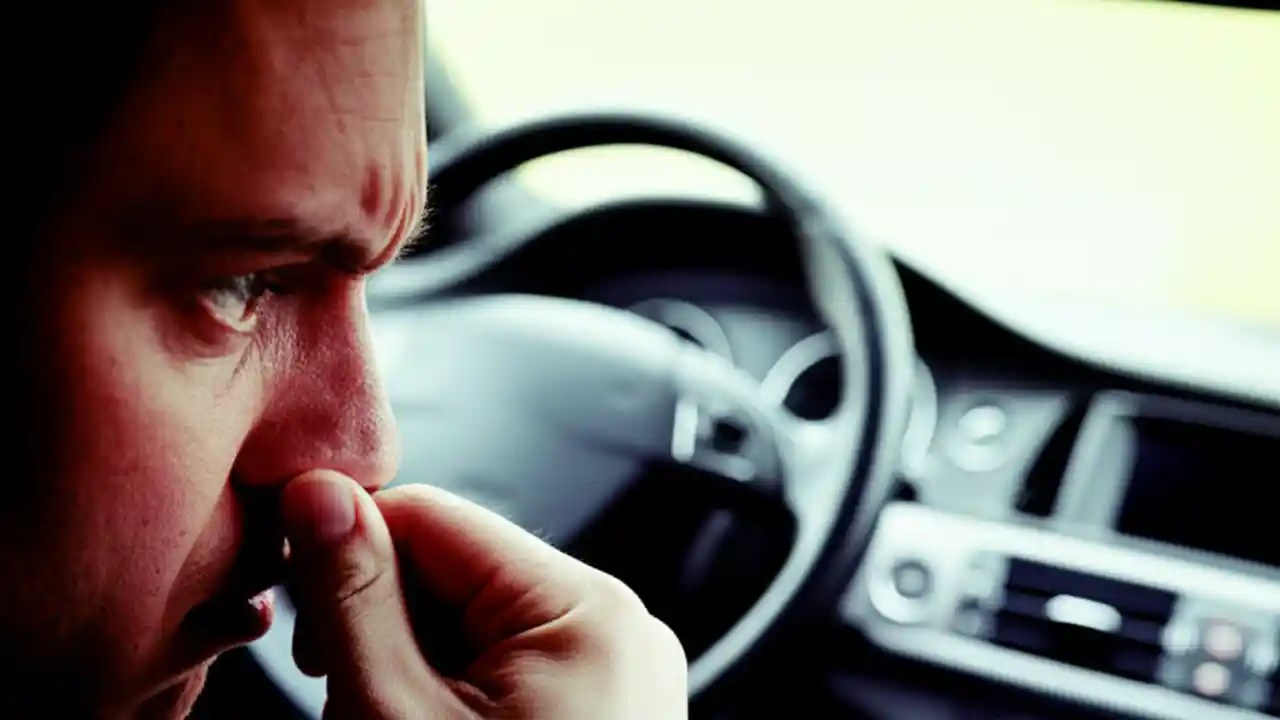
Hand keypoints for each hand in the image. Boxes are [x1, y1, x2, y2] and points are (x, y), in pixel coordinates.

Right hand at [281, 470, 687, 718]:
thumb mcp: (397, 715)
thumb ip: (356, 598)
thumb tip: (318, 496)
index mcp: (590, 611)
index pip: (436, 516)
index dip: (351, 541)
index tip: (294, 587)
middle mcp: (620, 628)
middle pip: (457, 570)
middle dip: (384, 620)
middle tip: (346, 696)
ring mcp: (620, 675)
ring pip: (476, 622)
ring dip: (411, 664)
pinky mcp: (608, 711)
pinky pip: (511, 667)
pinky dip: (453, 693)